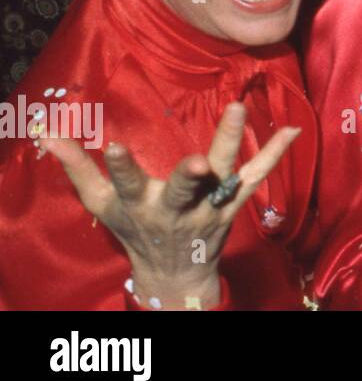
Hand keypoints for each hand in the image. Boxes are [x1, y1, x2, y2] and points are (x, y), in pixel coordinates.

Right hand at [39, 101, 300, 309]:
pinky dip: (274, 154)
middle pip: (183, 189)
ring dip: (231, 144)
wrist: (174, 271)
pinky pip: (256, 177)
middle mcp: (177, 208)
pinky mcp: (234, 205)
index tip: (116, 146)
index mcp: (141, 205)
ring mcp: (210, 207)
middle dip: (188, 176)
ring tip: (239, 109)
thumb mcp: (102, 204)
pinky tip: (293, 130)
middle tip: (197, 162)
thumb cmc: (133, 229)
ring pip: (223, 176)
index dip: (122, 168)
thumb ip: (79, 169)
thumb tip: (49, 135)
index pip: (127, 184)